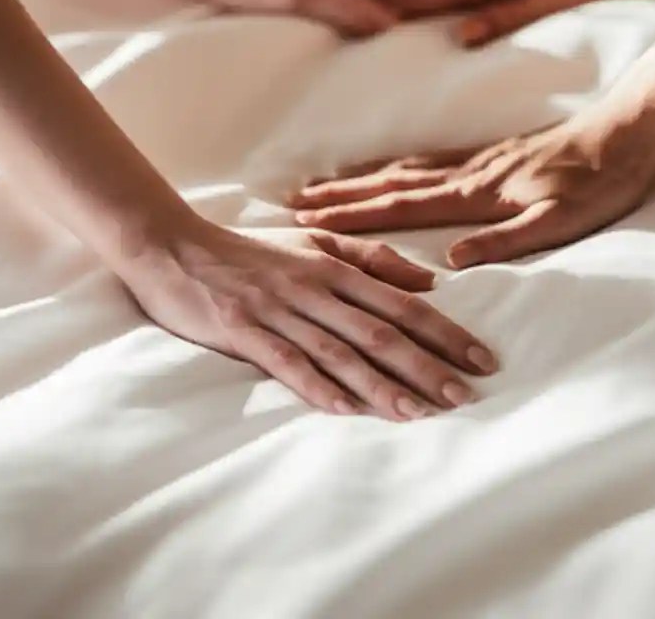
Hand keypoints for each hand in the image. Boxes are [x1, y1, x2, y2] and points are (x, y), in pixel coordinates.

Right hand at [119, 218, 496, 420]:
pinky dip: (318, 386)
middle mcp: (313, 288)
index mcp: (334, 268)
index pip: (402, 304)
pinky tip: (346, 410)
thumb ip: (372, 260)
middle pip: (380, 332)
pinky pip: (287, 362)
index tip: (482, 360)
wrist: (173, 246)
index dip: (445, 332)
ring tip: (418, 413)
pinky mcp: (244, 330)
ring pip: (340, 351)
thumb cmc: (249, 251)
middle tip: (463, 396)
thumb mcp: (314, 242)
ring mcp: (278, 310)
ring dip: (381, 384)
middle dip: (425, 366)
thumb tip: (429, 283)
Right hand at [289, 115, 654, 266]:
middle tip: (292, 204)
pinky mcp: (486, 156)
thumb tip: (452, 263)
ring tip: (319, 186)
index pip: (401, 208)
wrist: (628, 133)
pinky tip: (381, 169)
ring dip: (357, 180)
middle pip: (388, 185)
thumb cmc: (599, 185)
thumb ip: (506, 242)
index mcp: (476, 195)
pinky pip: (423, 160)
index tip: (310, 220)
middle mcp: (465, 175)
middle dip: (339, 197)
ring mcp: (473, 162)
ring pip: (400, 170)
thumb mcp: (560, 222)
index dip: (353, 216)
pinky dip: (390, 165)